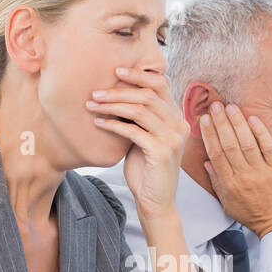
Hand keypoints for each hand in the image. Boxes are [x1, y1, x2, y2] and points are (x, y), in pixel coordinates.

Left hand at [92, 66, 188, 226]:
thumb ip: (139, 117)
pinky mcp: (161, 152)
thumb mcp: (143, 137)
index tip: (116, 71)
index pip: (160, 85)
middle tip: (96, 91)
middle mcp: (179, 125)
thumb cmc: (146, 169)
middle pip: (148, 95)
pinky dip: (113, 124)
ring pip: (140, 110)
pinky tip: (98, 123)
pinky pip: (133, 131)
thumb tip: (118, 92)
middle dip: (119, 90)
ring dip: (112, 105)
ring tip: (92, 105)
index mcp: (176, 117)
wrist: (155, 201)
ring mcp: (172, 139)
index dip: (138, 75)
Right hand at [199, 101, 271, 236]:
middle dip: (220, 123)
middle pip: (229, 145)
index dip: (209, 135)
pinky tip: (252, 118)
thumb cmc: (255, 216)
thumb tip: (207, 162)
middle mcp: (244, 177)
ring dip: (237, 123)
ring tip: (230, 107)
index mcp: (230, 185)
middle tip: (215, 106)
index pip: (216, 154)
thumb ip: (217, 182)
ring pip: (246, 143)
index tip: (204, 120)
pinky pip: (268, 146)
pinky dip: (260, 131)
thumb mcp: (229, 204)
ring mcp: (262, 172)